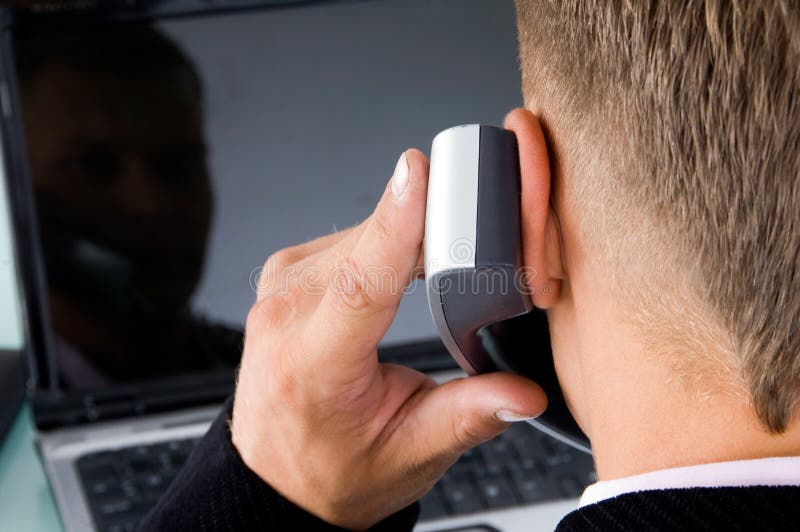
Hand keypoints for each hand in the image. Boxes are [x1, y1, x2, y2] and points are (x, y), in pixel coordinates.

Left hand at [231, 149, 546, 528]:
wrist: (279, 479)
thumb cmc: (334, 472)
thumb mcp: (410, 455)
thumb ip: (468, 417)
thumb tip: (524, 394)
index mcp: (313, 366)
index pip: (361, 284)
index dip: (396, 223)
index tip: (418, 171)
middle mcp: (285, 319)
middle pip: (368, 246)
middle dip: (432, 224)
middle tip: (489, 224)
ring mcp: (279, 289)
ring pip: (358, 233)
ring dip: (410, 230)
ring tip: (456, 247)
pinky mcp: (286, 274)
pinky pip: (345, 238)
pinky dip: (385, 237)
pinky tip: (411, 250)